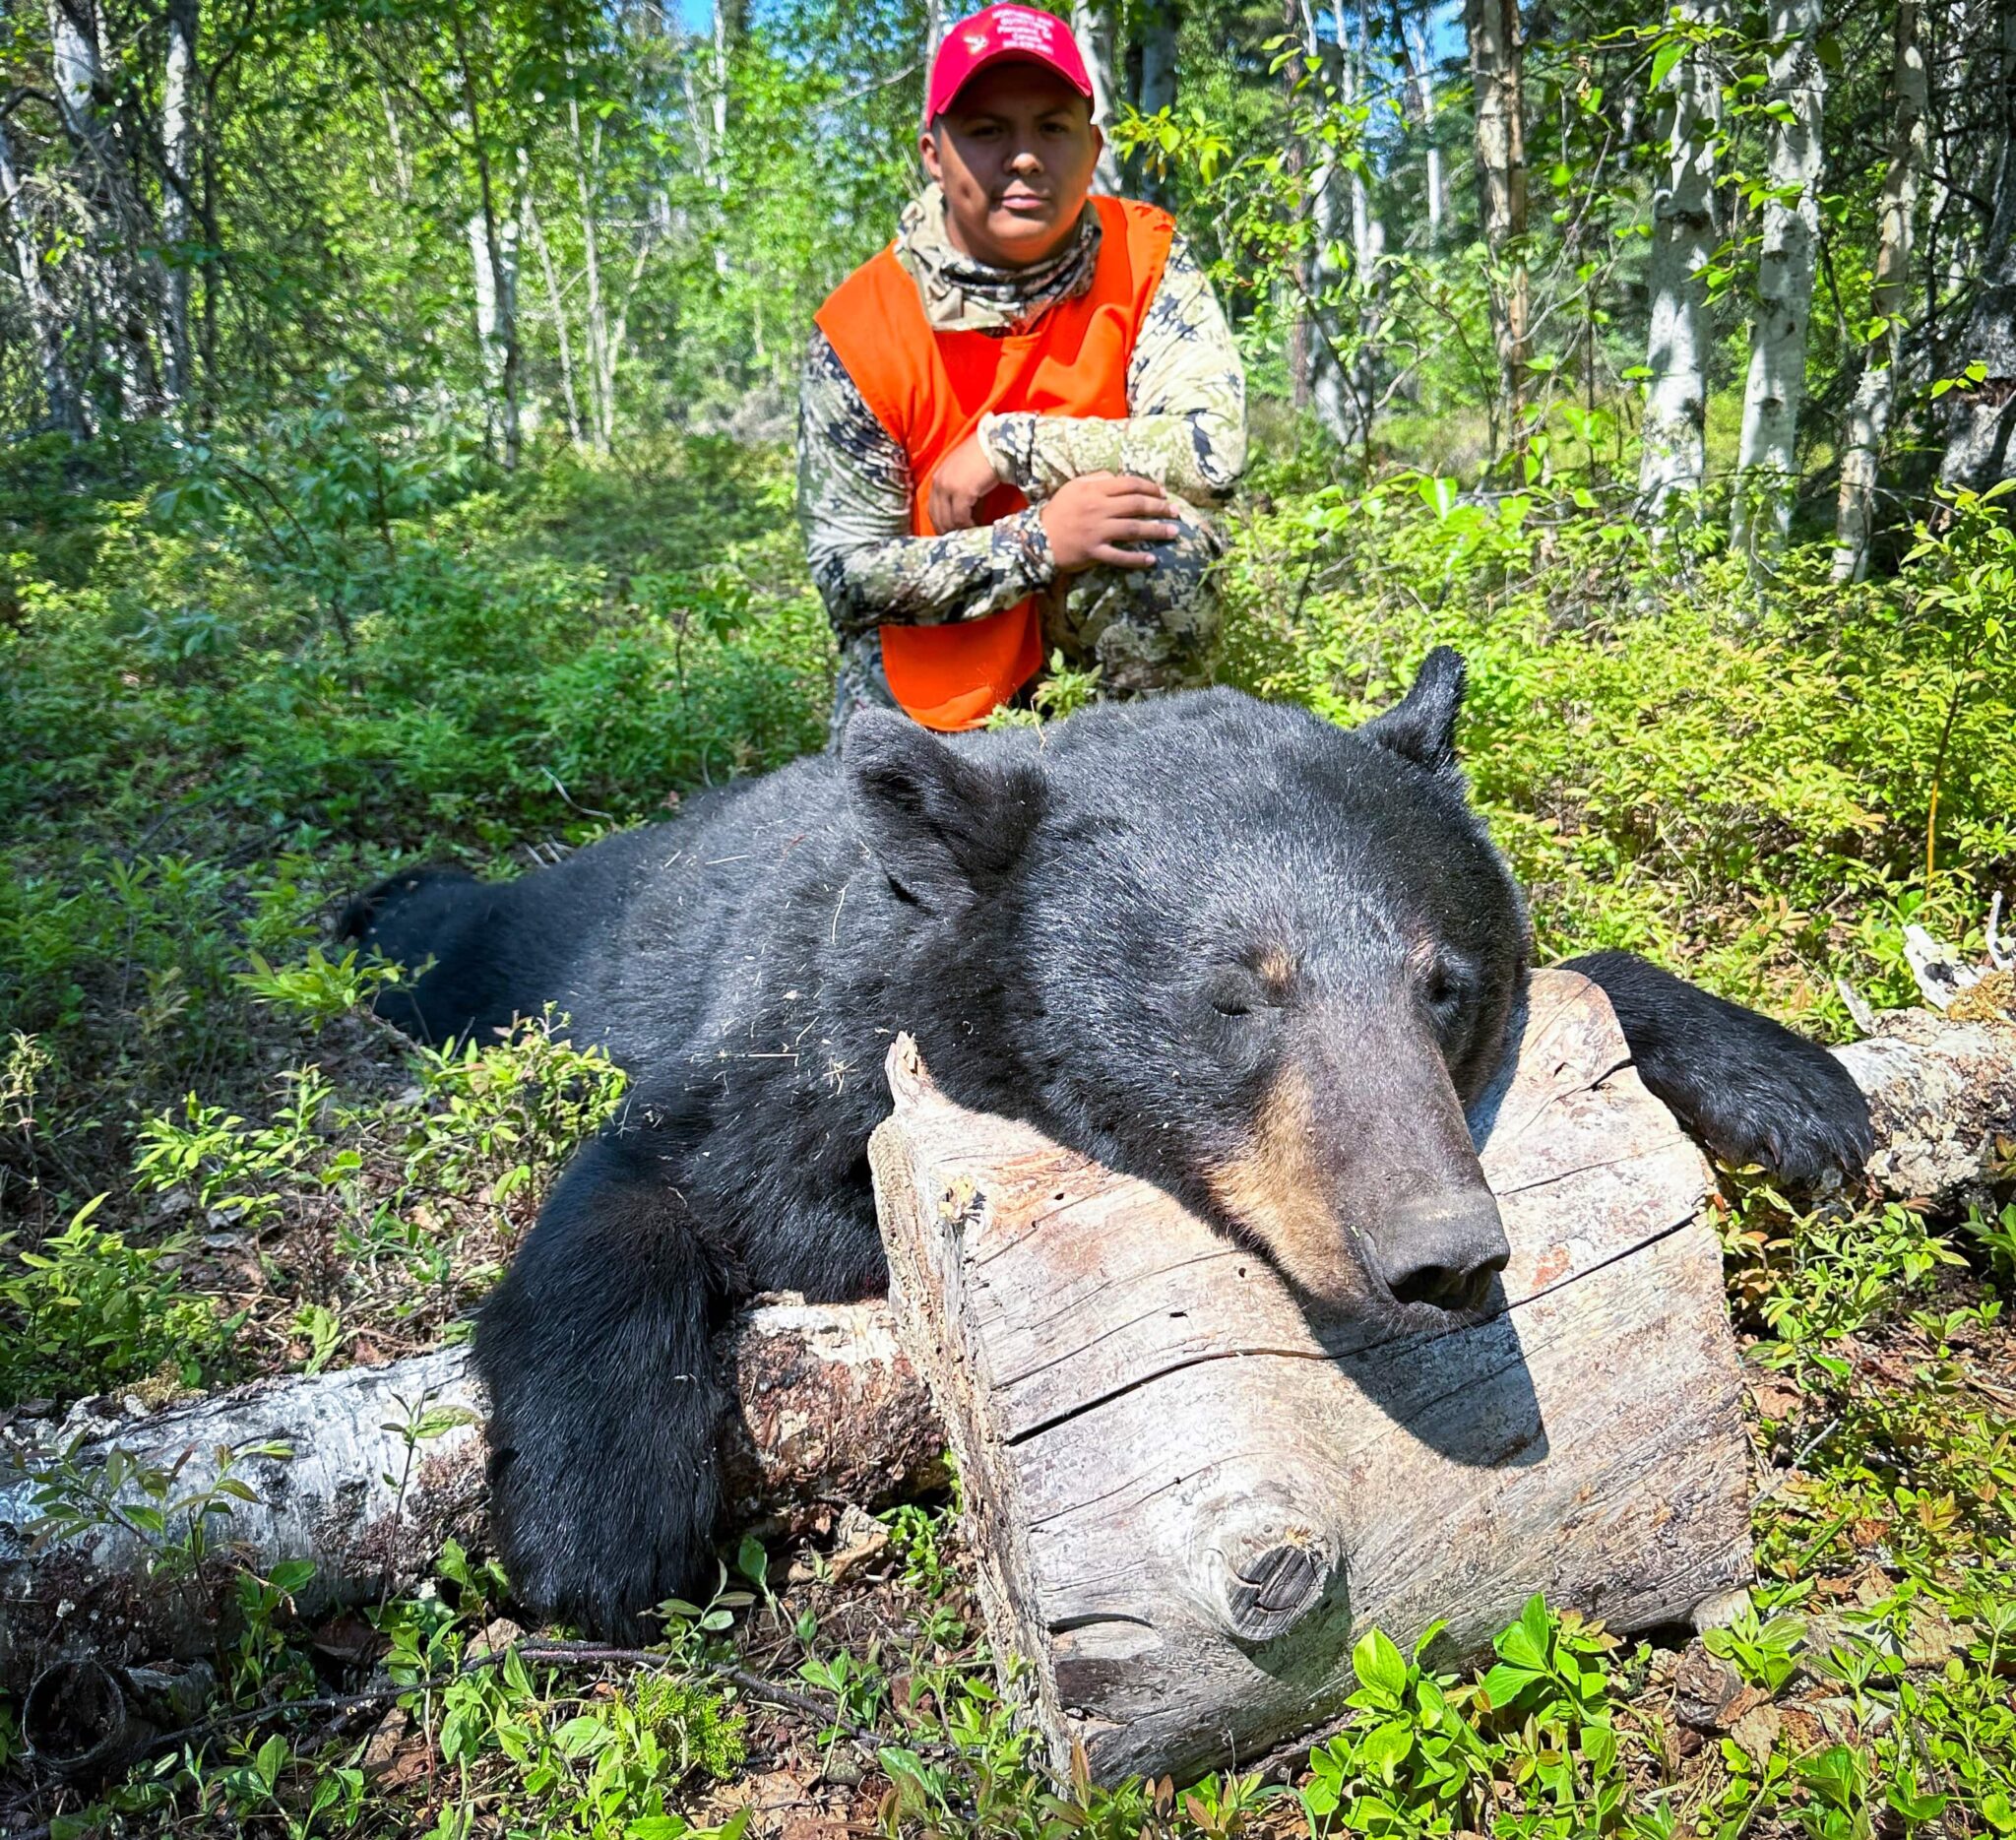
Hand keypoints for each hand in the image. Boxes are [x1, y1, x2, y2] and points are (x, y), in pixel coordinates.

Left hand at [927, 433, 1006, 531]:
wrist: (995, 444)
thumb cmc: (983, 456)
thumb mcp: (964, 473)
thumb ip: (958, 490)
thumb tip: (963, 514)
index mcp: (938, 478)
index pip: (933, 508)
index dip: (940, 524)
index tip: (950, 534)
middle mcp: (939, 483)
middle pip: (938, 517)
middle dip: (948, 531)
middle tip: (959, 541)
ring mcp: (948, 488)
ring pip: (948, 520)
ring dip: (959, 531)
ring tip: (970, 536)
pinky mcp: (962, 492)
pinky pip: (960, 518)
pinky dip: (968, 526)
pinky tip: (977, 528)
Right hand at [1038, 473, 1179, 573]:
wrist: (1038, 538)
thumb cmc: (1058, 511)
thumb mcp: (1074, 487)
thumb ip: (1096, 478)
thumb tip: (1117, 475)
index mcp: (1095, 490)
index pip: (1130, 484)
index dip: (1150, 487)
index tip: (1163, 494)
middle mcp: (1099, 509)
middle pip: (1137, 505)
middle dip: (1160, 508)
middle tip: (1176, 512)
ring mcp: (1097, 531)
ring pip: (1133, 529)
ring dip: (1156, 530)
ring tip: (1173, 533)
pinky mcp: (1093, 552)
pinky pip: (1119, 556)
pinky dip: (1136, 559)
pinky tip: (1152, 560)